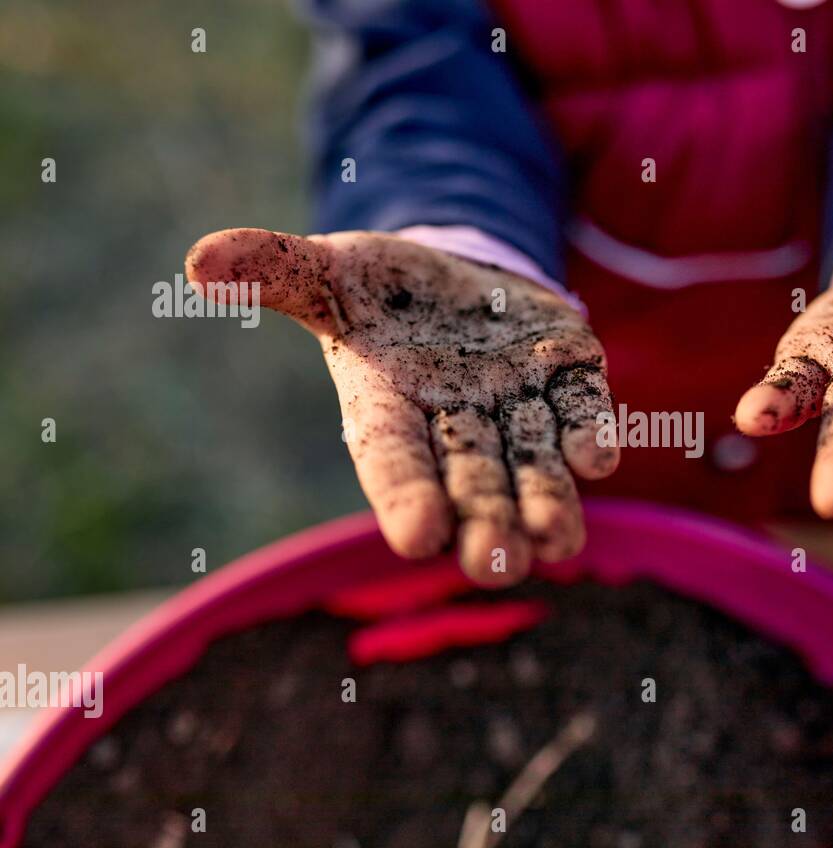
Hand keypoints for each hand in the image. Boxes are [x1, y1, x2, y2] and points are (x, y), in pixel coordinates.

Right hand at [185, 229, 617, 585]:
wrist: (458, 277)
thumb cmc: (380, 289)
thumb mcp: (328, 273)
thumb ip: (276, 272)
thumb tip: (197, 261)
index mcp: (388, 408)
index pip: (392, 459)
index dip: (404, 494)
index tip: (418, 536)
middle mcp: (456, 422)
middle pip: (472, 480)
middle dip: (484, 520)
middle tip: (494, 563)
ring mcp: (517, 406)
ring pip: (534, 463)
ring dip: (547, 500)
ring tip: (556, 542)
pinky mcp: (568, 378)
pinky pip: (581, 411)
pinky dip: (589, 435)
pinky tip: (598, 461)